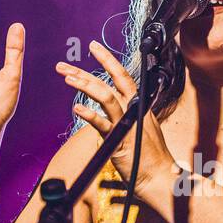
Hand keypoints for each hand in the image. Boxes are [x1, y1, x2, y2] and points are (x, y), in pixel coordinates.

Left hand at [56, 41, 175, 199]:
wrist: (160, 176)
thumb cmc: (149, 156)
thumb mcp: (141, 129)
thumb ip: (127, 117)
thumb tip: (113, 112)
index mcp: (138, 105)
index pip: (122, 75)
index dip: (107, 59)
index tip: (93, 46)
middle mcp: (133, 110)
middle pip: (107, 83)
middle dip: (83, 72)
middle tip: (62, 66)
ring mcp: (127, 123)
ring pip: (106, 97)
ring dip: (85, 85)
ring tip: (67, 78)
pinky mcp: (120, 140)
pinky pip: (103, 124)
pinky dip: (90, 114)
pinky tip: (77, 108)